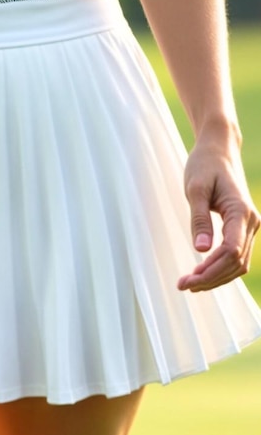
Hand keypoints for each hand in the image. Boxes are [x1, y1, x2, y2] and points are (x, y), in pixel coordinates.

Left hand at [177, 130, 258, 291]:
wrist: (219, 149)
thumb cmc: (204, 165)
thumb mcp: (195, 188)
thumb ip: (199, 218)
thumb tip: (200, 250)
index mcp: (241, 212)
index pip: (230, 251)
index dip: (210, 270)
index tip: (188, 280)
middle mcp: (252, 222)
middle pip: (236, 262)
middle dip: (211, 278)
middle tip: (183, 286)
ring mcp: (250, 226)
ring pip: (239, 263)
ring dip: (216, 276)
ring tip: (189, 284)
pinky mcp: (244, 227)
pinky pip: (236, 255)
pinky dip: (221, 267)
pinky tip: (202, 273)